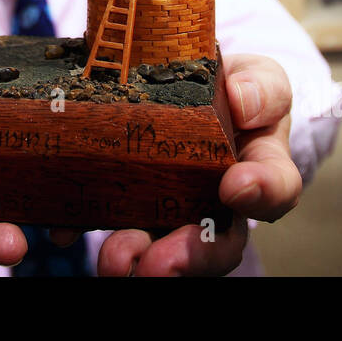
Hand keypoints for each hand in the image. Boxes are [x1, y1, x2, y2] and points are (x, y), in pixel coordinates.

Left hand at [90, 53, 302, 275]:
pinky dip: (85, 227)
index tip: (234, 187)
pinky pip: (111, 221)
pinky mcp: (130, 203)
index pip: (276, 188)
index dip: (261, 193)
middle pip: (216, 243)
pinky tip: (65, 228)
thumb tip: (244, 100)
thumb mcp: (257, 77)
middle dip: (189, 257)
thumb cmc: (234, 88)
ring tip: (114, 258)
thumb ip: (262, 87)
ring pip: (164, 246)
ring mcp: (175, 209)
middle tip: (159, 263)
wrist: (188, 85)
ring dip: (138, 254)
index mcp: (261, 167)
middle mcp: (221, 202)